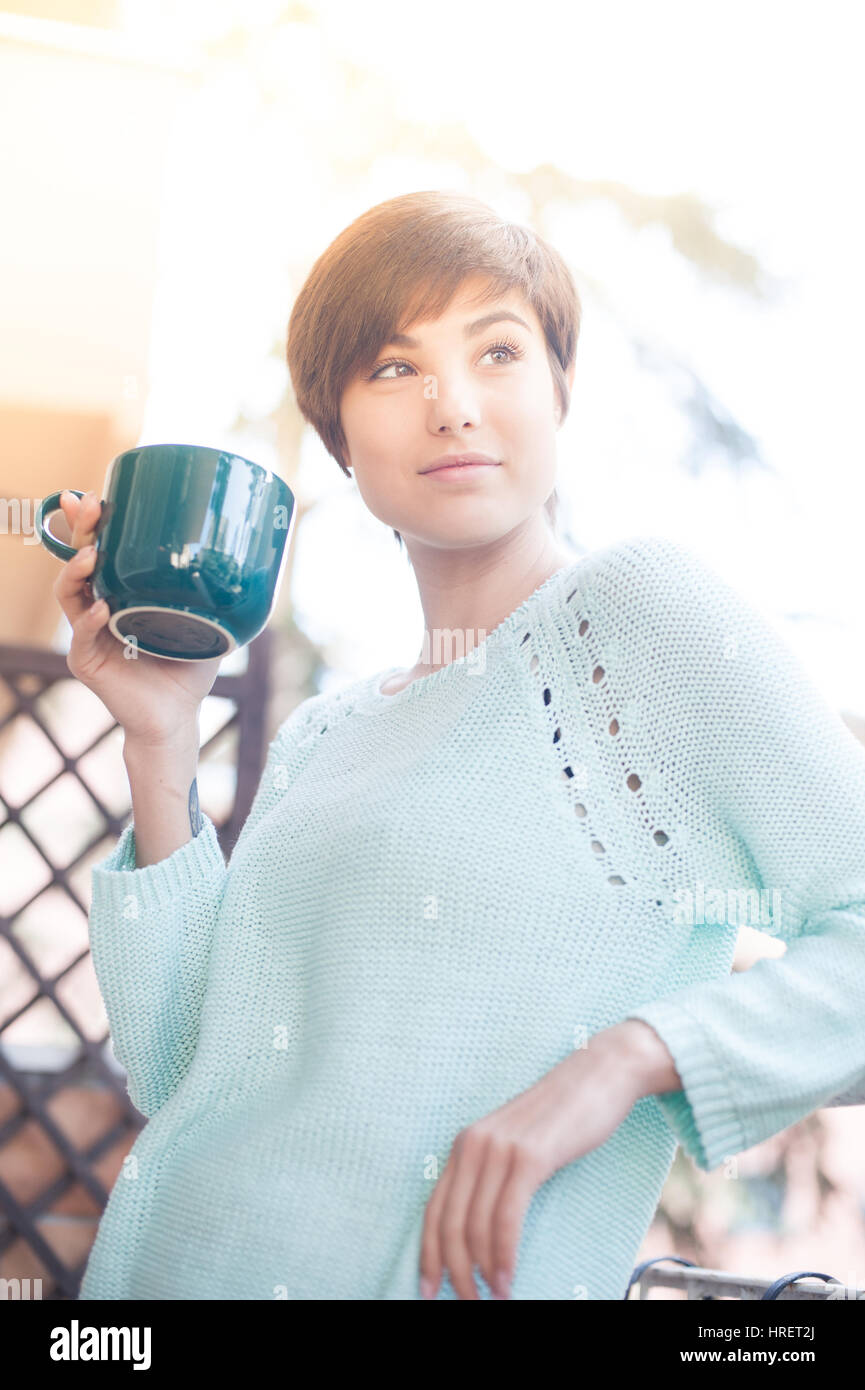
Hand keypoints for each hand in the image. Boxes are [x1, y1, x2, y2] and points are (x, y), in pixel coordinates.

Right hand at [52, 489, 222, 744]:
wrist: (178, 716)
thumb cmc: (188, 668)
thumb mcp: (205, 621)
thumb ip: (215, 592)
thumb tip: (253, 555)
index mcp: (120, 593)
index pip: (101, 550)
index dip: (94, 523)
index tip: (95, 495)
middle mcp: (97, 607)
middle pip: (78, 561)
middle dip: (79, 530)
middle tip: (86, 506)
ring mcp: (87, 633)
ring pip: (68, 593)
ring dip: (77, 570)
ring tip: (93, 555)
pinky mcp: (86, 661)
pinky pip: (80, 636)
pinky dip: (88, 621)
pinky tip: (102, 609)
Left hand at [419, 1023, 654, 1300]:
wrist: (599, 1075)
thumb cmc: (564, 1117)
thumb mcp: (518, 1144)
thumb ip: (496, 1176)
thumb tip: (483, 1231)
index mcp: (466, 1144)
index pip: (435, 1209)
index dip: (428, 1254)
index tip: (427, 1289)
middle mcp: (473, 1145)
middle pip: (449, 1223)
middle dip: (453, 1272)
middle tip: (466, 1303)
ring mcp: (499, 1149)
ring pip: (475, 1226)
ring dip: (480, 1272)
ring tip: (493, 1298)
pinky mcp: (528, 1156)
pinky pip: (506, 1217)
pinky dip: (503, 1254)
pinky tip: (507, 1278)